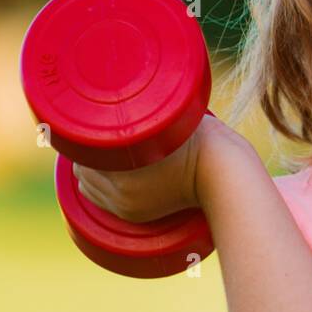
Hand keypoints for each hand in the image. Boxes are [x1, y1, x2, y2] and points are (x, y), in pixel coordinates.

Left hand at [73, 114, 238, 222]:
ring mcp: (128, 208)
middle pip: (82, 171)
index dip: (83, 134)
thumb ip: (149, 110)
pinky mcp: (136, 216)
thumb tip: (129, 95)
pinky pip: (102, 202)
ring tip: (102, 153)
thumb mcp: (175, 117)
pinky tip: (107, 174)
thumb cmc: (207, 142)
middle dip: (86, 154)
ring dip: (91, 172)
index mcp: (125, 173)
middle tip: (96, 134)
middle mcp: (122, 195)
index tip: (86, 121)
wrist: (228, 176)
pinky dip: (99, 188)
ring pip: (89, 187)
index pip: (82, 152)